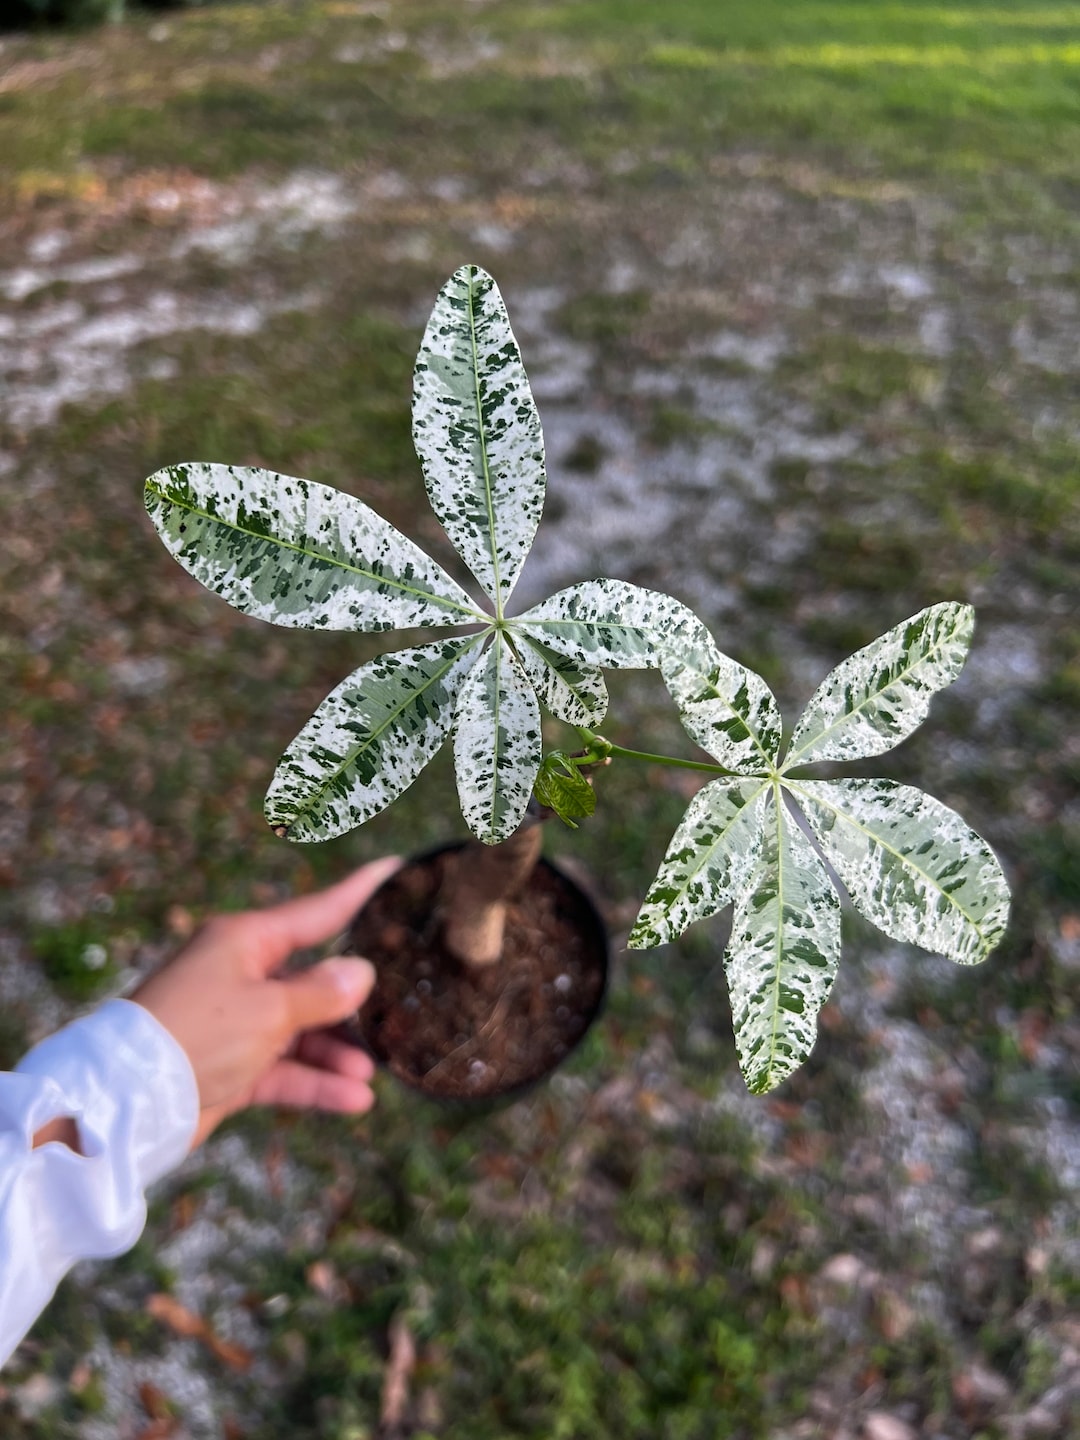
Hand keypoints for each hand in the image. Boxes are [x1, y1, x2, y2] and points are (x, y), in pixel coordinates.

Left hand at [133, 857, 398, 1148]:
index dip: (359, 892)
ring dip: (336, 1051)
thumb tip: (361, 972)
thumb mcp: (269, 1010)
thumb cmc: (196, 1036)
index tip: (394, 869)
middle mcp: (241, 975)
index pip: (318, 912)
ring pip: (301, 1030)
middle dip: (353, 1000)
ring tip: (372, 1071)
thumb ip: (321, 992)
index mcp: (246, 941)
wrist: (125, 1103)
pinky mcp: (229, 1067)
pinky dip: (315, 1083)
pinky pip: (284, 1069)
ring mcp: (235, 1023)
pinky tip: (355, 1099)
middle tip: (401, 1005)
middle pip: (313, 979)